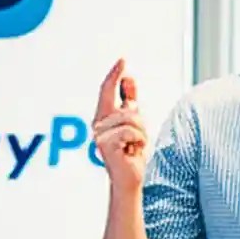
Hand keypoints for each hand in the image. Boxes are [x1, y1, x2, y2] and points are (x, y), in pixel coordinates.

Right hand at [93, 58, 147, 191]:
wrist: (130, 179)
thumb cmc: (131, 153)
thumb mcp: (135, 124)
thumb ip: (130, 102)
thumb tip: (129, 78)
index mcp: (103, 117)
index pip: (108, 90)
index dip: (115, 75)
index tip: (123, 59)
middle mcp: (98, 124)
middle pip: (127, 107)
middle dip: (140, 121)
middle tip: (138, 139)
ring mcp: (99, 135)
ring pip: (131, 119)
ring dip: (141, 133)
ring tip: (134, 146)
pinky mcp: (105, 145)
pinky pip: (131, 132)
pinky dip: (138, 141)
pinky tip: (132, 151)